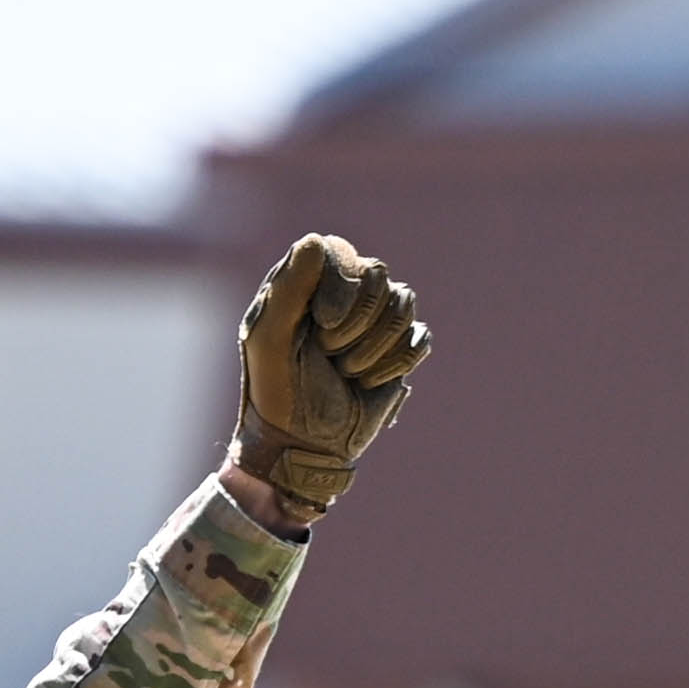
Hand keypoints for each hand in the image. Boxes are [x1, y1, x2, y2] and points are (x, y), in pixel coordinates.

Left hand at [228, 234, 428, 525]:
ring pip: (404, 304)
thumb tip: (316, 242)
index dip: (340, 288)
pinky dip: (393, 365)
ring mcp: (375, 319)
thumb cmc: (277, 393)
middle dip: (355, 325)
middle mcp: (341, 294)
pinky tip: (366, 382)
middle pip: (378, 275)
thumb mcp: (269, 342)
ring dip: (372, 349)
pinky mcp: (400, 347)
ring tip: (344, 371)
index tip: (322, 327)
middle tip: (328, 355)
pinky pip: (419, 338)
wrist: (304, 446)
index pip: (338, 252)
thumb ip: (288, 290)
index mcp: (304, 285)